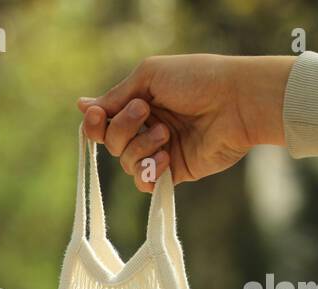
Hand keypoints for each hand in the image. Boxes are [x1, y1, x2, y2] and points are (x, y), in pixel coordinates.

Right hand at [76, 54, 292, 191]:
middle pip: (111, 143)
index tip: (98, 116)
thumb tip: (82, 106)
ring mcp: (160, 150)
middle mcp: (147, 128)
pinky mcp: (174, 171)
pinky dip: (148, 172)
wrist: (236, 101)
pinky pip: (143, 182)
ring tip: (166, 133)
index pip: (104, 121)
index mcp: (139, 102)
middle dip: (124, 129)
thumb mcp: (149, 76)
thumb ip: (116, 96)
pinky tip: (165, 158)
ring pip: (126, 162)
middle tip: (146, 111)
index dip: (95, 124)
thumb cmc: (197, 79)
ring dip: (141, 147)